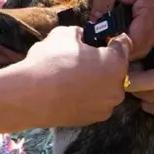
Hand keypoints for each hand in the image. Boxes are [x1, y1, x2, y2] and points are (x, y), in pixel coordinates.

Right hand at [0, 26, 131, 133]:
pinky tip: (67, 91)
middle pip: (116, 69)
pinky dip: (85, 96)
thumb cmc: (50, 61)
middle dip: (103, 63)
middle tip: (82, 59)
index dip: (112, 39)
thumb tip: (81, 38)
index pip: (124, 45)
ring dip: (95, 81)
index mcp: (116, 64)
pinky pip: (93, 102)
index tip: (101, 39)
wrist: (29, 96)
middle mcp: (117, 88)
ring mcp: (105, 107)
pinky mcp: (91, 120)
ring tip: (72, 77)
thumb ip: (79, 34)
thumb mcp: (64, 35)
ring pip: (105, 88)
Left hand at [91, 0, 153, 60]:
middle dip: (122, 48)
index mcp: (153, 3)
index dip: (118, 49)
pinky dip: (134, 36)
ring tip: (108, 35)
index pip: (138, 41)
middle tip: (100, 44)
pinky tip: (119, 30)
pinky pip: (149, 35)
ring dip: (128, 44)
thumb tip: (94, 32)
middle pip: (144, 46)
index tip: (99, 47)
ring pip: (147, 43)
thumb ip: (100, 7)